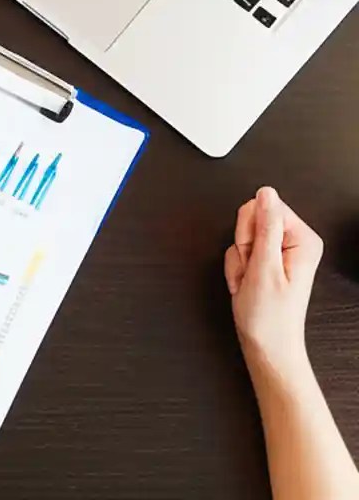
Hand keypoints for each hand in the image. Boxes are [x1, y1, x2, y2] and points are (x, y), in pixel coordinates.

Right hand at [224, 187, 323, 378]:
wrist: (266, 345)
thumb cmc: (269, 317)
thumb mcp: (264, 268)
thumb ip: (265, 227)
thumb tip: (266, 194)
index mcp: (303, 240)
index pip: (266, 207)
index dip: (249, 230)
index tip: (254, 255)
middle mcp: (295, 242)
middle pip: (252, 219)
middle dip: (243, 246)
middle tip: (251, 270)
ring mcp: (280, 252)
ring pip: (242, 237)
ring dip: (238, 261)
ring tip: (249, 282)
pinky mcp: (267, 261)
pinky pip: (239, 251)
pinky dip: (236, 269)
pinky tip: (245, 284)